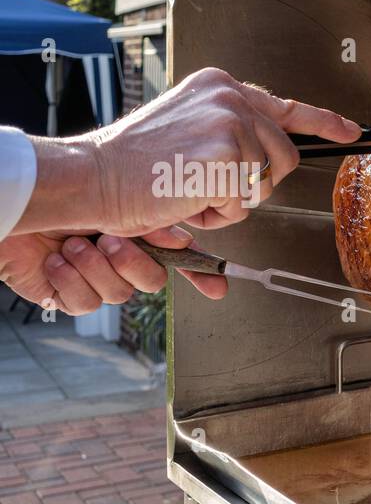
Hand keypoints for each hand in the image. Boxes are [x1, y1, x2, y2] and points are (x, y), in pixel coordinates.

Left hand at [0, 227, 225, 315]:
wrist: (17, 209)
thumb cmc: (60, 200)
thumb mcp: (118, 207)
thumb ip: (157, 225)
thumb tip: (184, 242)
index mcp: (140, 237)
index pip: (182, 260)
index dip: (203, 275)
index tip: (218, 287)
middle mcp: (122, 261)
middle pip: (153, 282)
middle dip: (130, 261)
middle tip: (107, 240)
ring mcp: (97, 281)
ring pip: (118, 294)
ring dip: (92, 266)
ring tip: (71, 244)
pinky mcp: (71, 297)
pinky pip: (86, 303)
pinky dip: (69, 279)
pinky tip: (56, 260)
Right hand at [15, 67, 360, 235]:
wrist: (94, 175)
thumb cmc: (135, 163)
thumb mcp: (190, 131)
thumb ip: (233, 134)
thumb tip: (272, 156)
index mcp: (220, 86)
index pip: (286, 107)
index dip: (325, 123)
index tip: (351, 132)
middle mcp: (230, 97)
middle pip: (282, 158)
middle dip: (252, 183)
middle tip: (203, 181)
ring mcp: (232, 123)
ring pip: (266, 184)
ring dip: (232, 199)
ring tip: (190, 185)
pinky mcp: (229, 154)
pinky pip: (244, 204)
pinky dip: (218, 213)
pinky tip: (186, 195)